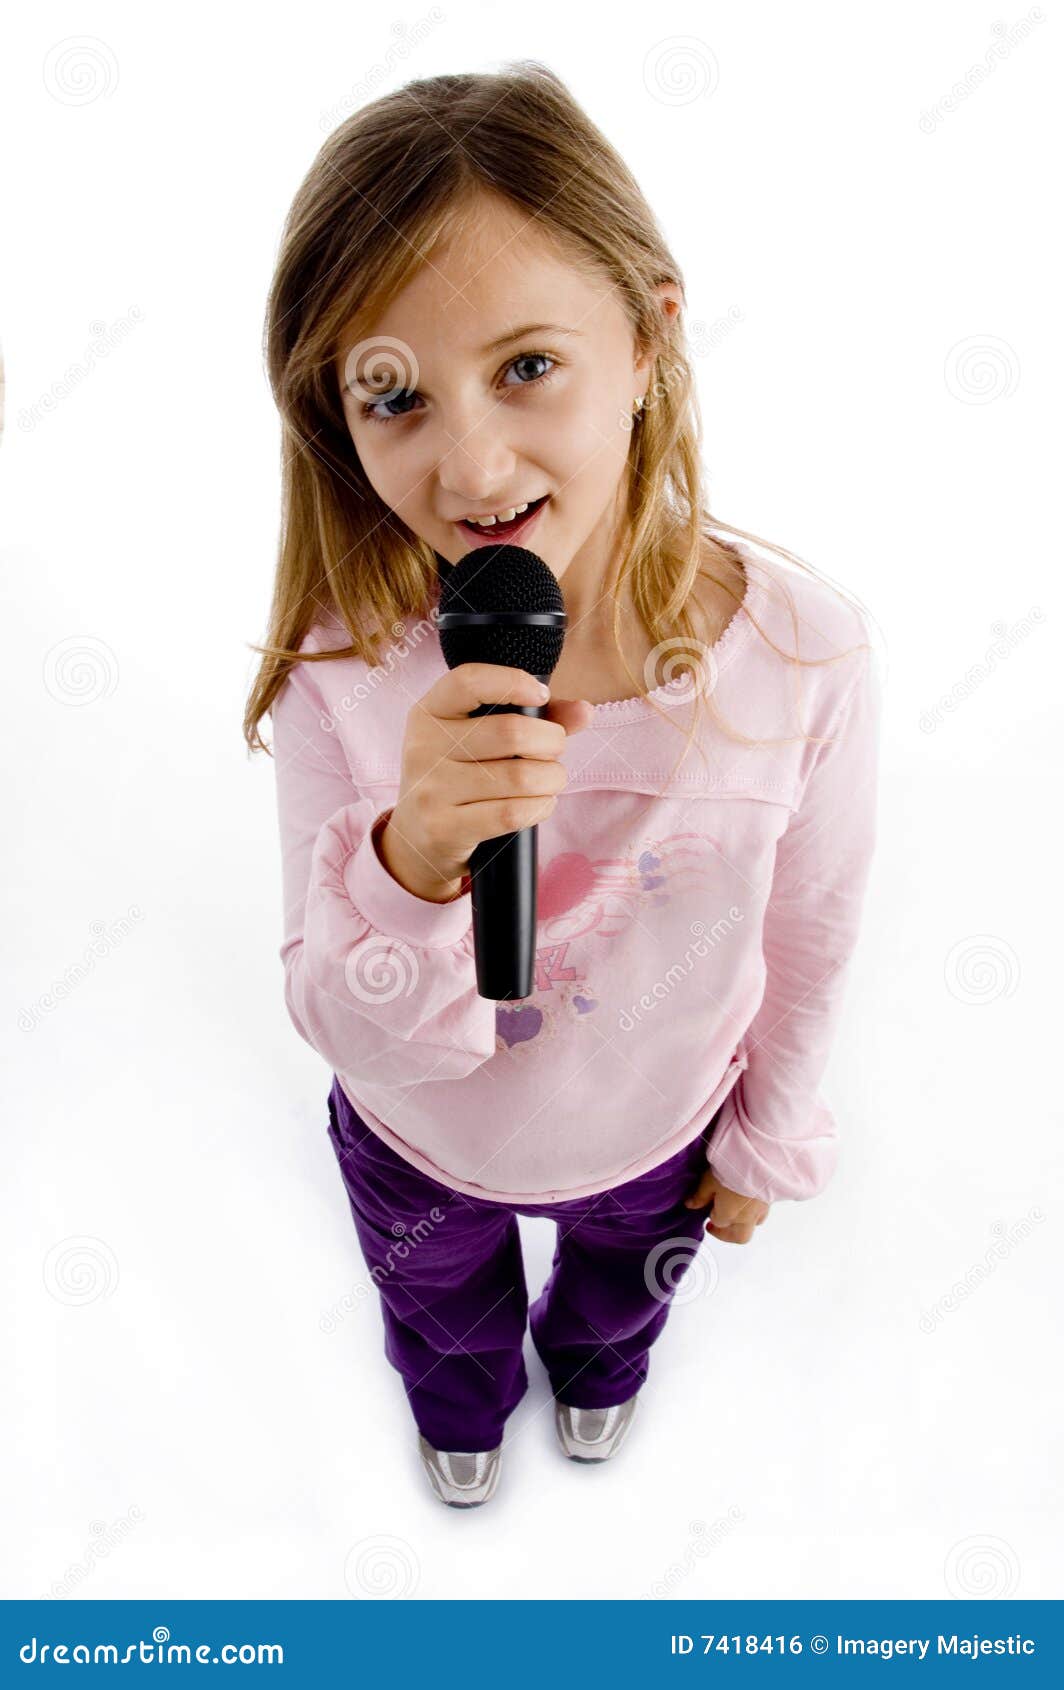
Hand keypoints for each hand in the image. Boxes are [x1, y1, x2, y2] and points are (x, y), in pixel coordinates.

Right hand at [380, 664, 592, 901]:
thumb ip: (533, 718)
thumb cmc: (461, 778)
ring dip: (551, 779)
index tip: (542, 696)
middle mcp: (423, 747)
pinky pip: (512, 813)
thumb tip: (584, 711)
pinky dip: (540, 807)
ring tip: (551, 780)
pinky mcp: (443, 828)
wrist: (416, 841)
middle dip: (551, 742)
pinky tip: (540, 803)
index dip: (512, 682)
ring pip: (519, 777)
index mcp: (429, 713)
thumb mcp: (481, 741)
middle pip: (510, 732)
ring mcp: (430, 789)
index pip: (468, 681)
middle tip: (555, 751)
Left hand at [683, 1164, 770, 1243]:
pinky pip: (763, 1213)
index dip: (711, 1216)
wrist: (759, 1158)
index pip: (718, 1222)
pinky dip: (754, 1212)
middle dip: (728, 1235)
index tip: (707, 1208)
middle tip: (718, 1225)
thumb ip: (700, 1195)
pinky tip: (749, 1201)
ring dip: (743, 1224)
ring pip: (754, 1226)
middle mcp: (746, 1218)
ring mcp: (761, 1210)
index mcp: (728, 1215)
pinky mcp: (772, 1200)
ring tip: (735, 1211)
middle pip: (739, 1237)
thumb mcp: (709, 1180)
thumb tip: (690, 1204)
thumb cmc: (732, 1169)